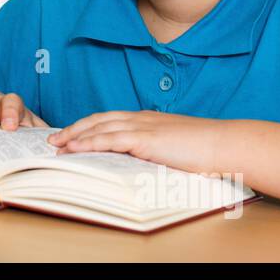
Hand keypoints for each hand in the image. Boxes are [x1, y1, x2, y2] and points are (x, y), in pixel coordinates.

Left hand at [48, 111, 225, 173]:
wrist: (225, 144)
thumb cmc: (206, 150)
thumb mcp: (174, 147)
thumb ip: (156, 149)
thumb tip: (142, 160)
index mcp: (148, 120)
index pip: (110, 119)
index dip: (88, 126)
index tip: (72, 134)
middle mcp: (141, 118)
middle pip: (98, 120)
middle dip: (74, 128)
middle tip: (54, 139)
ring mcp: (143, 126)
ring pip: (100, 128)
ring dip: (75, 135)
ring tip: (57, 145)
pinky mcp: (146, 138)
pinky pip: (110, 139)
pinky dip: (90, 142)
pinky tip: (76, 148)